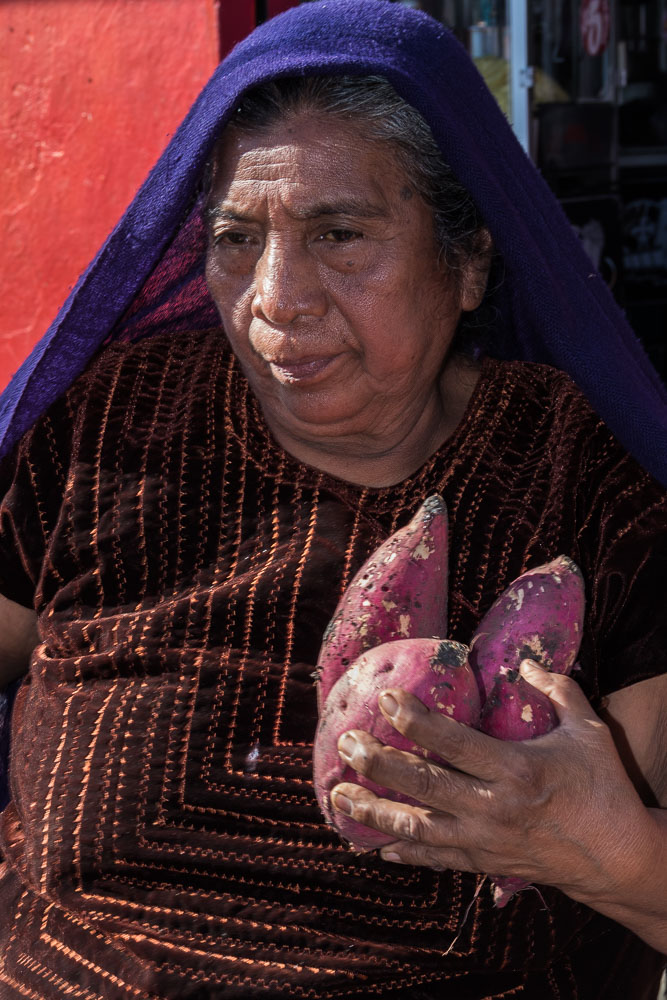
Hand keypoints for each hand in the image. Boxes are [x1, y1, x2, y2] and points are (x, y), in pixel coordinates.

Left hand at [330, 660, 659, 905]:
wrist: (618, 858)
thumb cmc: (603, 788)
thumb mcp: (588, 730)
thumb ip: (557, 690)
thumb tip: (527, 662)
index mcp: (516, 769)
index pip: (454, 742)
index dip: (416, 720)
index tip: (386, 699)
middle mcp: (494, 807)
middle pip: (425, 785)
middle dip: (380, 765)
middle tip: (347, 744)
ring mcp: (485, 840)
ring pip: (418, 828)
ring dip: (375, 812)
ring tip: (338, 794)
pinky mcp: (484, 863)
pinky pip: (436, 859)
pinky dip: (404, 853)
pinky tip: (376, 847)